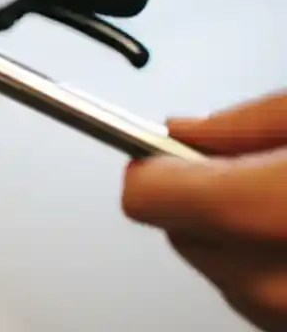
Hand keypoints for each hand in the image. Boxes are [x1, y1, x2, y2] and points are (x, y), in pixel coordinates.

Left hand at [123, 91, 286, 330]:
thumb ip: (250, 123)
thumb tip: (185, 133)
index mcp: (276, 211)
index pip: (148, 197)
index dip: (154, 167)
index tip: (162, 153)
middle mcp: (279, 282)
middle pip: (181, 233)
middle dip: (209, 200)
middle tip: (263, 172)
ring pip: (221, 270)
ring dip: (243, 238)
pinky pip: (265, 298)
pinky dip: (276, 267)